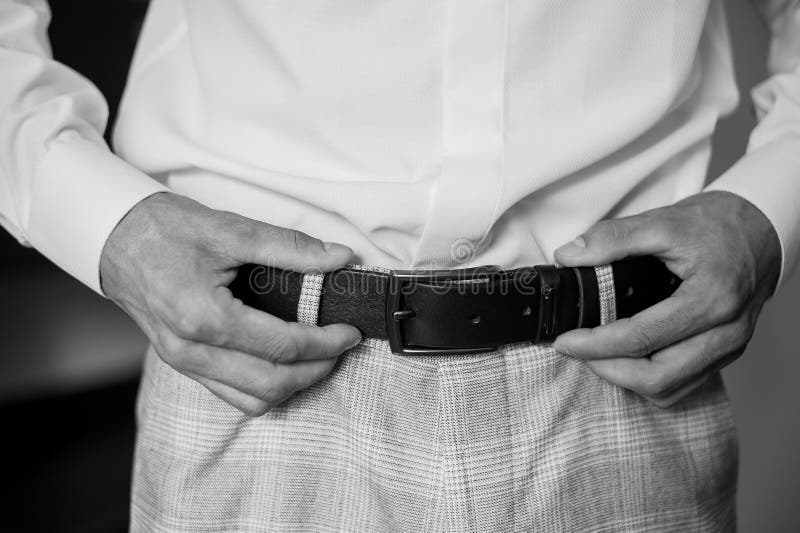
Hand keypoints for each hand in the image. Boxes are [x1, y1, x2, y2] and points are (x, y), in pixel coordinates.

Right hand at [100, 192, 360, 415]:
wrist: (115, 238)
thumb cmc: (165, 230)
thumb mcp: (231, 229)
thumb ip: (290, 247)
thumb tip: (340, 257)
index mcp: (203, 317)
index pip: (281, 346)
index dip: (325, 342)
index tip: (350, 331)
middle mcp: (191, 350)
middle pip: (271, 384)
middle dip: (317, 369)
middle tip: (342, 345)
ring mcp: (183, 362)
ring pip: (252, 400)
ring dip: (293, 385)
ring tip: (319, 358)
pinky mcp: (181, 364)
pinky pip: (230, 394)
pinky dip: (265, 388)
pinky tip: (284, 364)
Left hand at [553, 191, 780, 406]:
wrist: (761, 229)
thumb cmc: (717, 224)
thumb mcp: (663, 220)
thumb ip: (613, 238)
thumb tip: (568, 256)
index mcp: (711, 298)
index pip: (642, 338)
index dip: (595, 345)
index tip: (564, 341)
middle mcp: (726, 331)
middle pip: (657, 377)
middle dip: (608, 369)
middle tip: (577, 350)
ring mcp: (730, 346)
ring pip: (671, 388)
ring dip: (627, 379)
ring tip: (597, 355)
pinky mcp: (728, 353)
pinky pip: (684, 383)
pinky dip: (650, 379)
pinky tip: (627, 358)